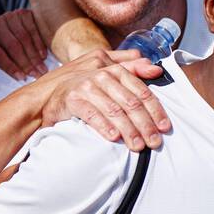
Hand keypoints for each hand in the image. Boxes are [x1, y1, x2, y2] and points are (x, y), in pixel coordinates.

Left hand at [0, 9, 48, 92]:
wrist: (4, 28)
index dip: (10, 67)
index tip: (21, 78)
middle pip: (12, 46)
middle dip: (25, 63)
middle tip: (35, 76)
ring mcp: (9, 16)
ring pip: (24, 38)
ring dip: (34, 56)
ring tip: (41, 69)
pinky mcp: (23, 13)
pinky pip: (33, 29)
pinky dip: (39, 44)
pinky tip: (43, 56)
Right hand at [37, 49, 170, 151]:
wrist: (48, 96)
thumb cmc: (84, 87)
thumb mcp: (108, 73)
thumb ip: (132, 68)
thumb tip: (156, 68)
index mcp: (115, 70)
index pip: (142, 92)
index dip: (156, 111)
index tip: (165, 128)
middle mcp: (102, 76)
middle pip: (131, 103)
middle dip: (146, 125)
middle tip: (155, 142)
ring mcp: (87, 86)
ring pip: (115, 110)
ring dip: (129, 130)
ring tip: (138, 146)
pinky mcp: (73, 99)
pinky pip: (93, 114)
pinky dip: (105, 126)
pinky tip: (114, 138)